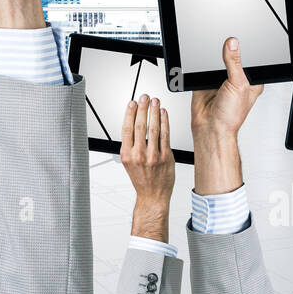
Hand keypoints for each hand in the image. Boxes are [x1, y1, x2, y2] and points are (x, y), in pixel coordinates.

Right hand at [120, 94, 173, 242]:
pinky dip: (165, 122)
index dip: (129, 113)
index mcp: (127, 155)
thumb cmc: (141, 179)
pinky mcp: (166, 157)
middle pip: (140, 126)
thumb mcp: (128, 163)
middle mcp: (139, 155)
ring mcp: (153, 156)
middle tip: (145, 97)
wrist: (153, 196)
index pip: (127, 129)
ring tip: (155, 102)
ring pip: (154, 128)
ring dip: (155, 112)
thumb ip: (130, 145)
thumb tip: (133, 124)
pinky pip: (165, 135)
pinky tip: (164, 114)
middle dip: (143, 108)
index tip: (133, 103)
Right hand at [190, 37, 262, 194]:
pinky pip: (202, 68)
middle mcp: (236, 79)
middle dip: (227, 52)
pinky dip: (200, 66)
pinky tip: (202, 67)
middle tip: (224, 46)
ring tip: (212, 62)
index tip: (240, 39)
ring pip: (216, 61)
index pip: (250, 59)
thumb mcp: (238, 84)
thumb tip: (232, 45)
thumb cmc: (230, 116)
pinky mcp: (205, 81)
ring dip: (211, 60)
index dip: (246, 49)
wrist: (209, 127)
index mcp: (250, 80)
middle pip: (231, 58)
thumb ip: (235, 63)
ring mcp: (219, 80)